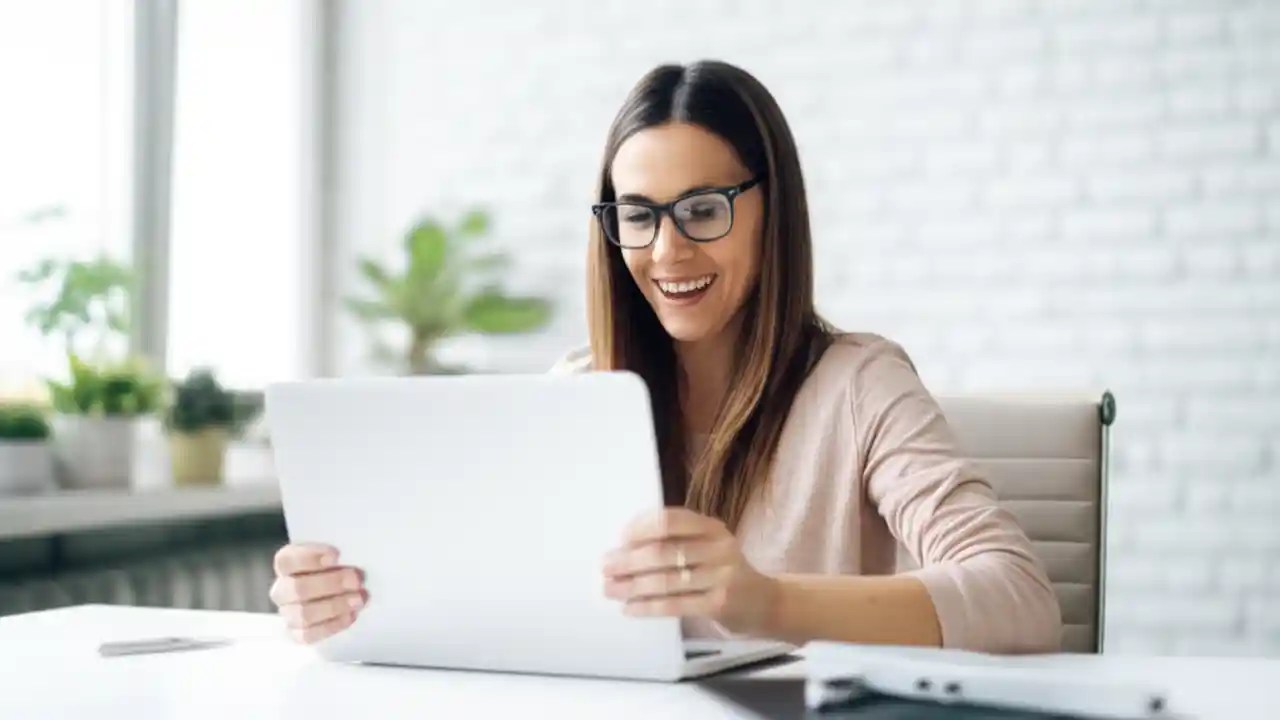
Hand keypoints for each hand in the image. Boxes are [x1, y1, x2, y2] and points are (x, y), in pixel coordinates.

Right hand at [269, 543, 366, 643]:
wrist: (344, 592)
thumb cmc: (341, 567)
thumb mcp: (340, 554)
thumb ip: (341, 551)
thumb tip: (355, 550)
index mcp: (287, 564)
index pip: (287, 560)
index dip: (309, 557)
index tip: (336, 555)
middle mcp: (282, 589)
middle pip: (296, 588)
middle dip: (330, 583)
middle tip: (357, 579)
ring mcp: (288, 614)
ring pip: (303, 614)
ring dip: (334, 606)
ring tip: (358, 599)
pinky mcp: (298, 634)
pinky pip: (309, 635)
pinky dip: (332, 625)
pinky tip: (351, 615)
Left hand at [602, 507, 778, 635]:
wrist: (765, 603)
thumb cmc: (724, 572)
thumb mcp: (709, 547)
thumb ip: (678, 541)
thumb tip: (626, 547)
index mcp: (712, 527)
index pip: (670, 520)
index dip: (641, 528)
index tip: (621, 538)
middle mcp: (719, 548)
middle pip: (663, 552)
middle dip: (629, 560)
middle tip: (605, 567)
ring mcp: (721, 576)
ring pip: (666, 581)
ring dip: (632, 586)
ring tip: (610, 589)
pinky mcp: (719, 604)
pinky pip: (674, 605)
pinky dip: (648, 607)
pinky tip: (630, 609)